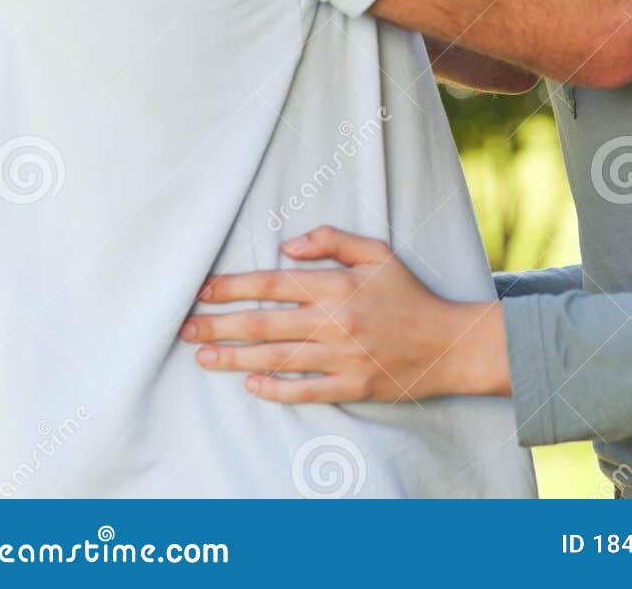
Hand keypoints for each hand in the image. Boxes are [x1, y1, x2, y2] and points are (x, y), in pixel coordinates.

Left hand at [180, 226, 509, 403]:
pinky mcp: (351, 387)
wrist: (448, 344)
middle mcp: (334, 322)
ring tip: (203, 356)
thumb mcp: (378, 253)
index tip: (202, 290)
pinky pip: (304, 391)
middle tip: (183, 328)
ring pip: (276, 360)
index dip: (234, 287)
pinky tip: (249, 385)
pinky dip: (274, 389)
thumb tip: (289, 245)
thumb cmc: (409, 294)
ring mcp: (341, 358)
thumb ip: (333, 240)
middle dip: (219, 325)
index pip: (273, 284)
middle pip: (265, 324)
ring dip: (235, 359)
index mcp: (338, 286)